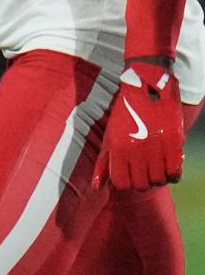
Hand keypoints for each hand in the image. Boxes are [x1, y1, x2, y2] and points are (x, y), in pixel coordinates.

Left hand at [95, 58, 185, 190]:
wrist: (147, 87)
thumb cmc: (126, 115)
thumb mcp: (110, 136)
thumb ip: (103, 163)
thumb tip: (98, 187)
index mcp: (118, 148)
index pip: (122, 183)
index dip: (126, 184)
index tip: (130, 178)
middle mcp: (136, 149)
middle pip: (141, 185)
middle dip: (143, 183)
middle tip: (145, 174)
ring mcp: (156, 146)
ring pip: (159, 180)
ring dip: (158, 179)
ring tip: (157, 169)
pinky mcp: (174, 142)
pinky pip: (176, 171)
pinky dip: (173, 175)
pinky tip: (169, 169)